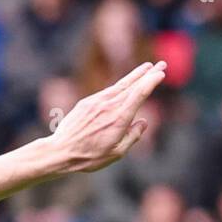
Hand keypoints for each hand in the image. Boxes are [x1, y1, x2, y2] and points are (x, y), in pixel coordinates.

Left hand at [49, 61, 165, 172]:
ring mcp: (96, 102)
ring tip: (146, 67)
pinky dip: (119, 85)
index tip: (161, 73)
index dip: (151, 81)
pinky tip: (125, 84)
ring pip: (120, 85)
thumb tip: (143, 122)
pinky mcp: (87, 103)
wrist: (60, 151)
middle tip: (162, 64)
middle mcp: (109, 106)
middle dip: (148, 74)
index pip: (139, 94)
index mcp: (119, 118)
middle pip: (132, 85)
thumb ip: (133, 137)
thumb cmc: (89, 157)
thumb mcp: (116, 153)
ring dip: (134, 76)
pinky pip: (107, 91)